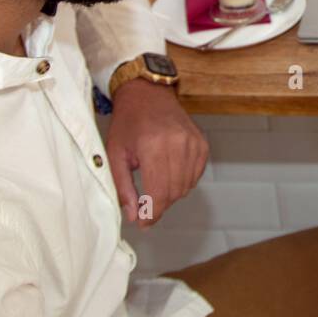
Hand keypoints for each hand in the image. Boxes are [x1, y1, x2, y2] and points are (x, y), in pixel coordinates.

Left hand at [104, 79, 208, 228]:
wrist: (147, 94)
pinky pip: (196, 175)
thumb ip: (123, 187)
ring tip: (155, 187)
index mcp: (153, 146)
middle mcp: (177, 144)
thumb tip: (133, 215)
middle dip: (160, 206)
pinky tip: (168, 174)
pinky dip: (183, 181)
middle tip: (145, 209)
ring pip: (187, 186)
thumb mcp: (115, 154)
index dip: (151, 213)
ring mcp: (193, 143)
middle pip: (174, 192)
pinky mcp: (202, 143)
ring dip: (171, 194)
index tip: (143, 223)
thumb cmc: (128, 122)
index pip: (159, 193)